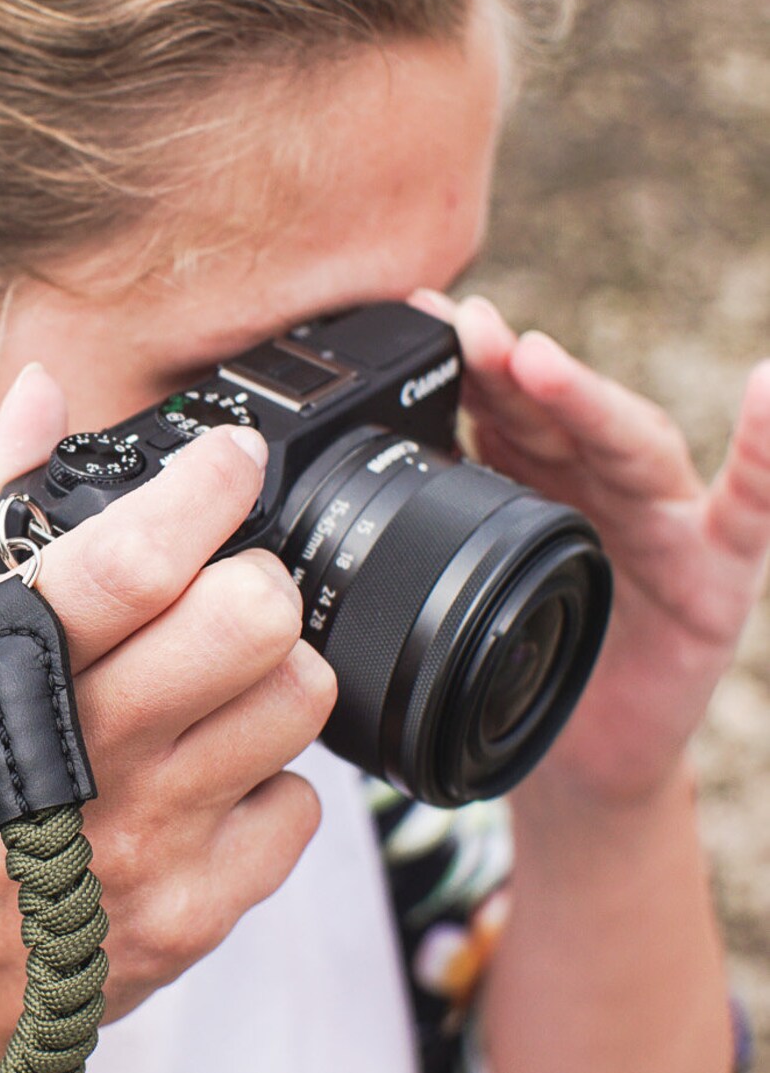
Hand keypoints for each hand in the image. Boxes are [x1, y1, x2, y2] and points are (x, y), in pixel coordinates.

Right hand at [0, 364, 334, 1072]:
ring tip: (214, 688)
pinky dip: (268, 787)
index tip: (231, 459)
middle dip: (255, 582)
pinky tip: (207, 786)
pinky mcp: (194, 913)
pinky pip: (300, 809)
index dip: (207, 488)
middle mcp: (78, 755)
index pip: (132, 560)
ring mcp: (143, 841)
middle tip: (222, 592)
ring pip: (295, 702)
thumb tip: (41, 387)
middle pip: (252, 620)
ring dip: (271, 677)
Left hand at [412, 288, 769, 806]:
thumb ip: (439, 526)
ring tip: (541, 362)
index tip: (424, 317)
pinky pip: (753, 506)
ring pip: (630, 446)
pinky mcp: (717, 570)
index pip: (502, 411)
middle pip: (560, 417)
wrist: (585, 755)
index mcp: (536, 481)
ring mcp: (664, 521)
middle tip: (473, 331)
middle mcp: (602, 484)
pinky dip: (768, 451)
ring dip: (589, 400)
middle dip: (516, 371)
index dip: (467, 365)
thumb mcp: (471, 591)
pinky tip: (769, 390)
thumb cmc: (524, 660)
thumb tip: (344, 484)